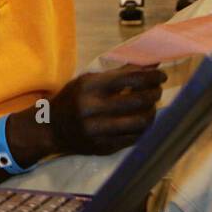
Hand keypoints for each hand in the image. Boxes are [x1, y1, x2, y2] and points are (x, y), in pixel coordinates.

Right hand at [48, 66, 166, 156]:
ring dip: (152, 112)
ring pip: (141, 122)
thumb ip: (118, 73)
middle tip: (157, 90)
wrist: (51, 128)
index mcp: (90, 88)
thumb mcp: (88, 80)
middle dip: (154, 93)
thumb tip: (149, 65)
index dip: (152, 77)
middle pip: (140, 100)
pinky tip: (142, 120)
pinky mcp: (104, 147)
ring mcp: (99, 131)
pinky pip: (134, 138)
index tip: (161, 75)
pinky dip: (143, 128)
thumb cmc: (72, 99)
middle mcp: (94, 109)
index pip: (131, 79)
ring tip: (151, 106)